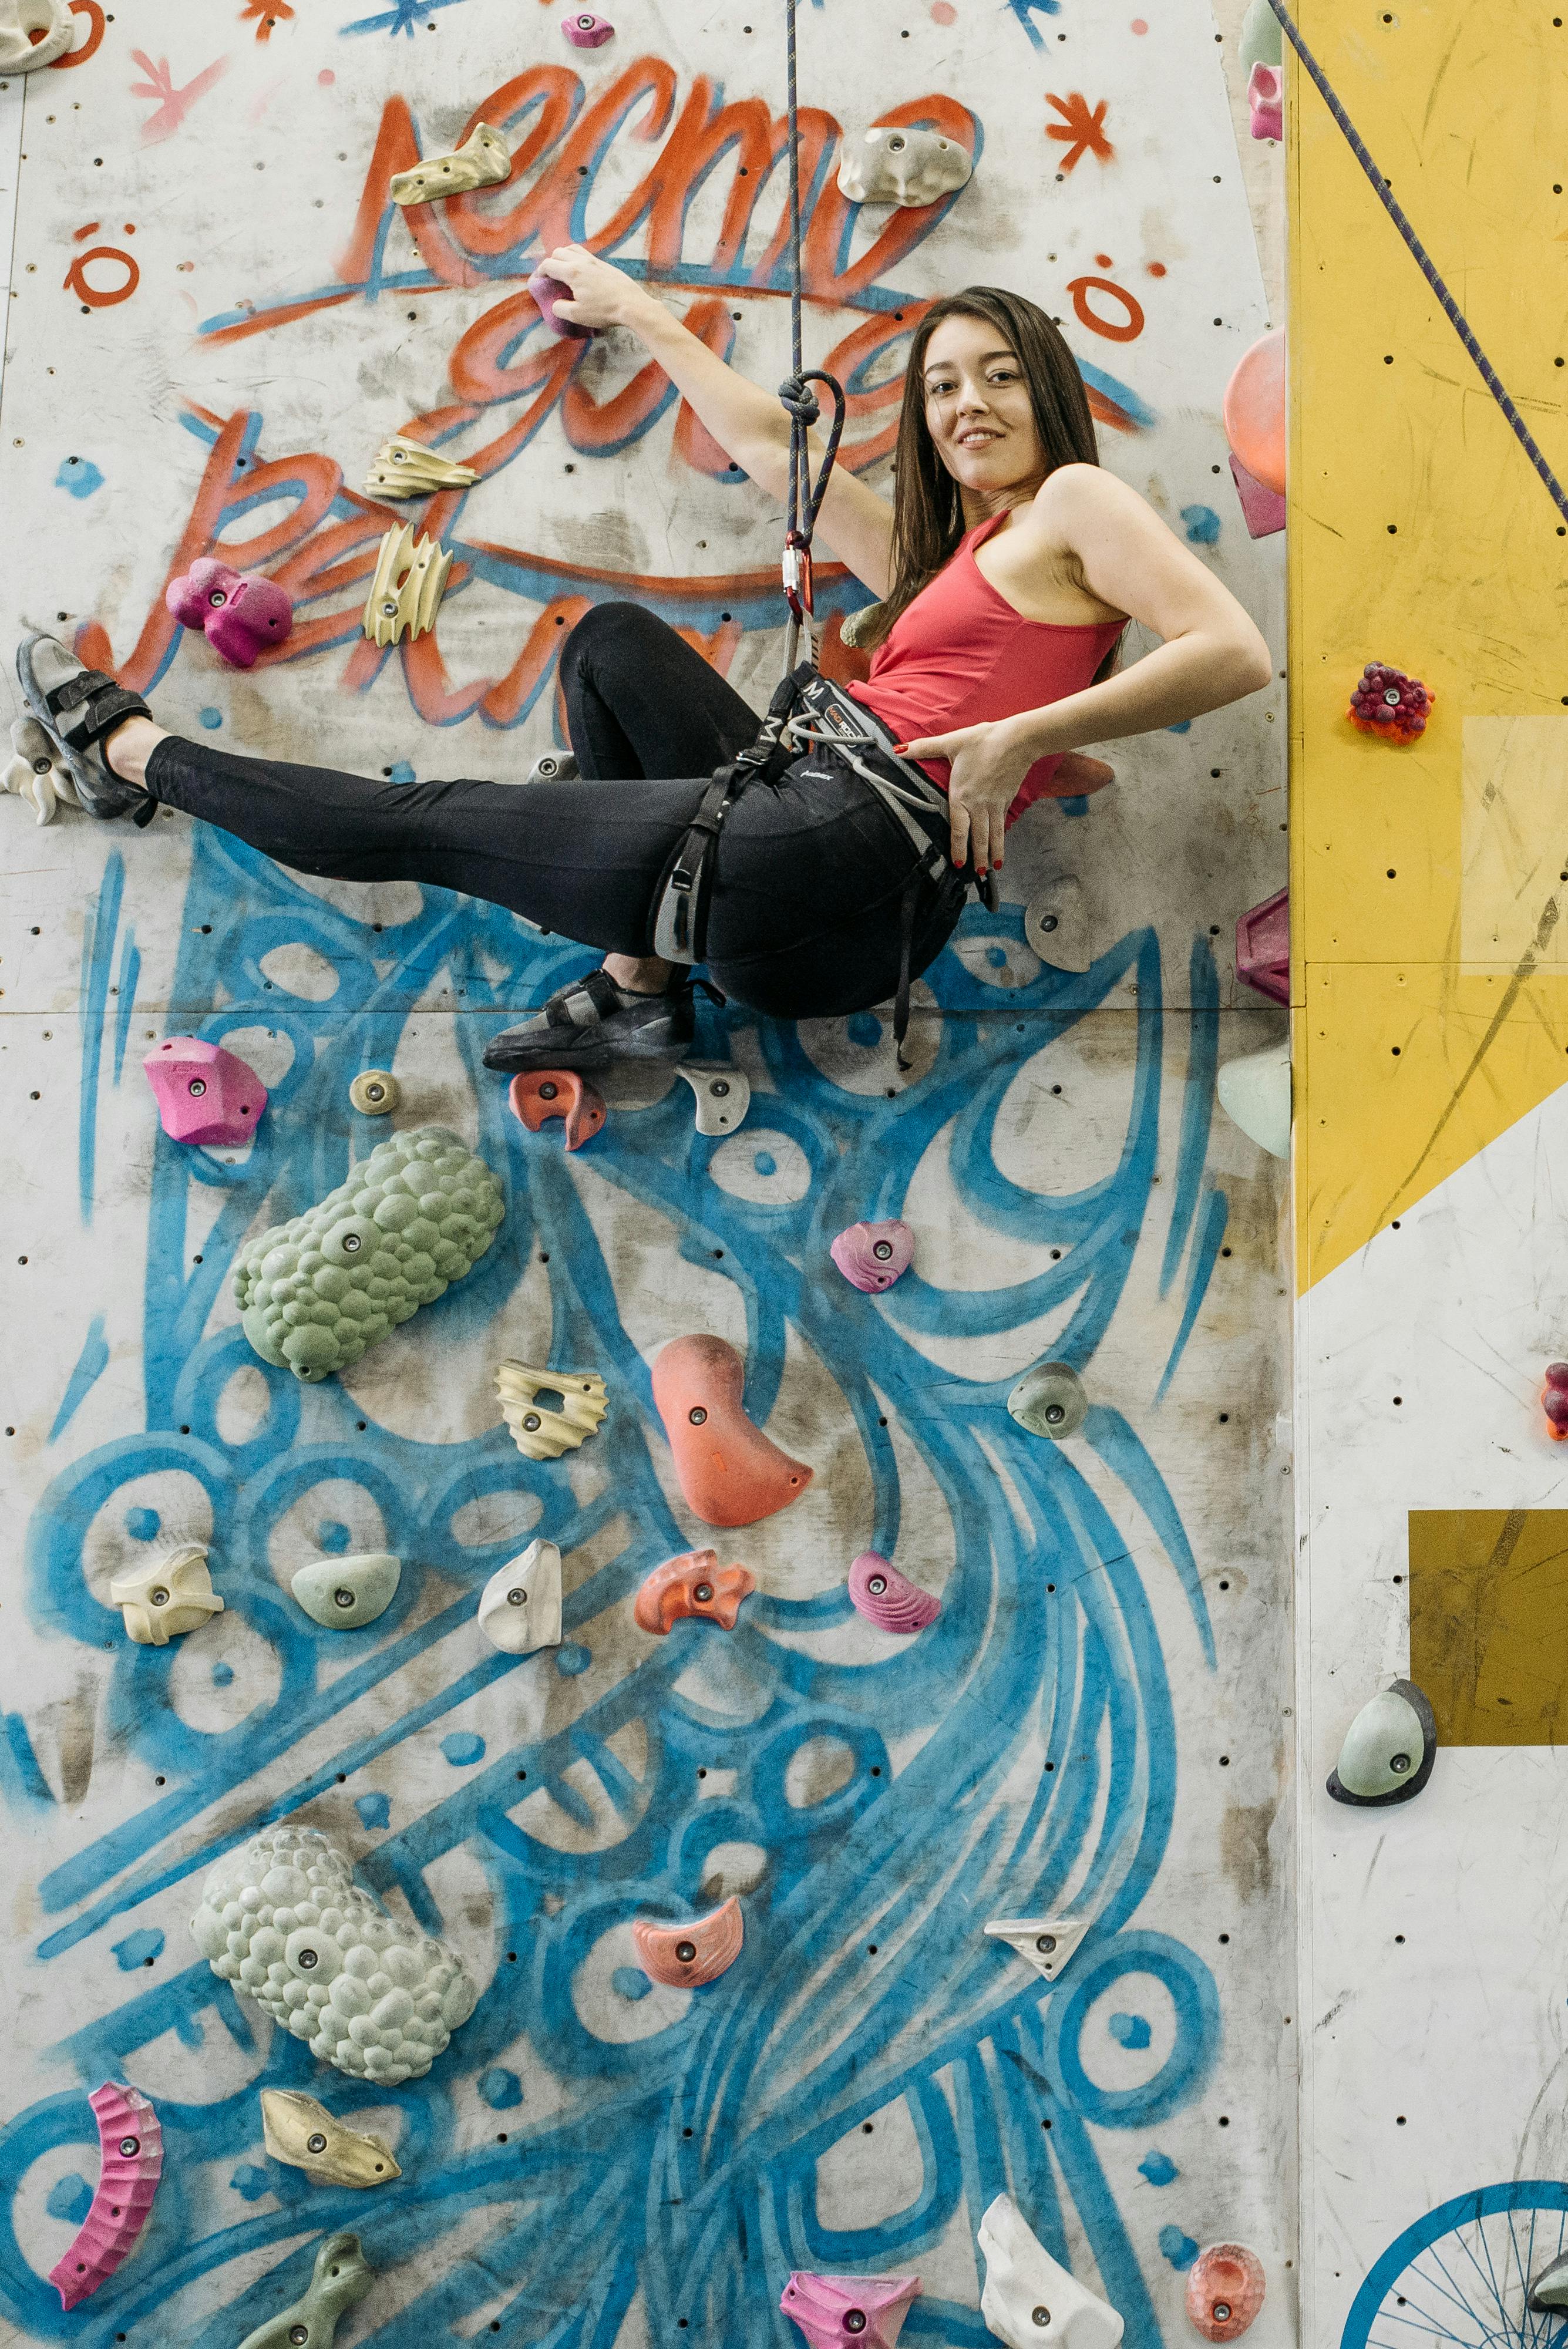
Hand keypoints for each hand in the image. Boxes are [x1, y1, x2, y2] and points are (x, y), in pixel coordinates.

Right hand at [537, 243, 650, 334]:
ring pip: (572, 249)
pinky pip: (585, 254)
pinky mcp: (605, 264)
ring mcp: (595, 261)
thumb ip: (560, 308)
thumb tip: (555, 304)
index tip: (538, 281)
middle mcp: (582, 261)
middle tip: (550, 276)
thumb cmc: (604, 311)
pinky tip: (581, 272)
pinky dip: (577, 259)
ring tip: (563, 270)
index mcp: (572, 272)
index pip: (548, 265)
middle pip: (558, 252)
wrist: (632, 304)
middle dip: (550, 262)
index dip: (539, 273)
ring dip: (563, 256)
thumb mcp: (577, 315)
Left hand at [896, 719, 1034, 875]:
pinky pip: (1002, 824)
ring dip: (993, 853)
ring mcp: (994, 805)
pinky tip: (1001, 847)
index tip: (958, 865)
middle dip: (977, 858)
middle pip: (978, 838)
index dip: (958, 849)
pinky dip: (1002, 838)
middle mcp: (978, 805)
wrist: (1017, 740)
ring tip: (993, 868)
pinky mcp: (1006, 800)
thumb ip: (924, 748)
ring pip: (993, 835)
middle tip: (976, 874)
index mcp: (961, 795)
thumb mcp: (951, 742)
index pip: (958, 830)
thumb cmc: (983, 741)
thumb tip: (898, 750)